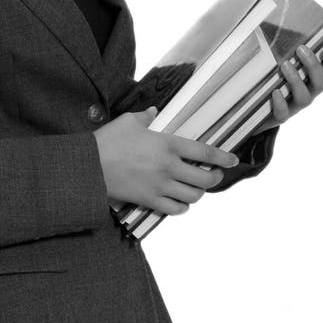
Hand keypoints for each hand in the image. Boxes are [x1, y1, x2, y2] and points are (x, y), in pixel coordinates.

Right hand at [93, 106, 238, 215]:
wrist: (89, 165)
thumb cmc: (108, 140)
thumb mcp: (128, 120)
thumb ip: (145, 116)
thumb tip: (154, 112)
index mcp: (167, 144)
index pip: (204, 153)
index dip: (223, 158)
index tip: (232, 160)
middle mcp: (168, 166)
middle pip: (204, 179)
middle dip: (214, 178)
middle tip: (213, 176)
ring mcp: (160, 186)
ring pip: (193, 197)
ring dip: (198, 194)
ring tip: (196, 188)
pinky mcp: (149, 200)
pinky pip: (175, 210)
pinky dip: (182, 208)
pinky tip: (180, 202)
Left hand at [256, 44, 322, 132]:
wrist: (253, 109)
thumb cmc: (269, 76)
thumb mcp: (275, 58)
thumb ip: (278, 41)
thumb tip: (269, 13)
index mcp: (311, 78)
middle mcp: (307, 91)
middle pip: (321, 82)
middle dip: (314, 65)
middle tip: (301, 49)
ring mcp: (294, 105)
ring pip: (305, 97)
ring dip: (297, 80)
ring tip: (284, 65)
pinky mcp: (278, 117)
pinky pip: (283, 114)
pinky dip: (281, 103)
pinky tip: (275, 92)